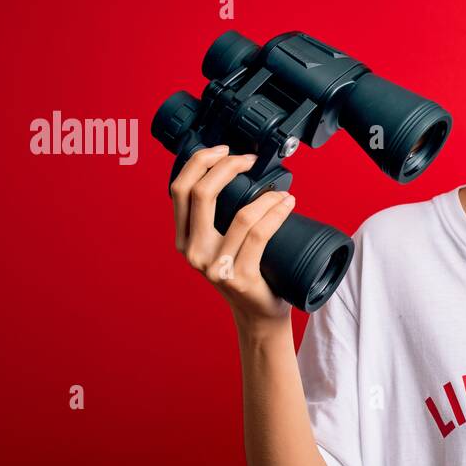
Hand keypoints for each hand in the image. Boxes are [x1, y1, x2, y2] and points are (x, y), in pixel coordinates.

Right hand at [169, 145, 295, 329]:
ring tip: (282, 193)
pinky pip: (258, 234)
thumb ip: (218, 218)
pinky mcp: (238, 277)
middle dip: (227, 166)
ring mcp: (214, 266)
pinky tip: (286, 204)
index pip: (179, 189)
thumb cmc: (248, 273)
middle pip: (201, 193)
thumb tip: (240, 173)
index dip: (199, 162)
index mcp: (184, 238)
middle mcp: (193, 251)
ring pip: (239, 214)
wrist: (259, 314)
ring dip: (266, 196)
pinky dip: (275, 213)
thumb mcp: (223, 244)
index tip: (224, 150)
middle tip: (250, 159)